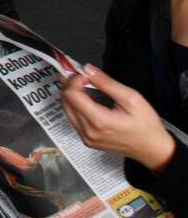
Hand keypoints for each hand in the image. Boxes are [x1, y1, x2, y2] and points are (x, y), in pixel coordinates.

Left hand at [60, 64, 176, 171]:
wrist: (152, 148)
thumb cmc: (146, 124)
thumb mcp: (131, 98)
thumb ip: (107, 83)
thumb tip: (87, 69)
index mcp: (99, 121)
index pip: (72, 95)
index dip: (75, 80)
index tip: (86, 74)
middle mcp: (88, 131)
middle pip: (65, 101)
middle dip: (71, 85)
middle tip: (83, 76)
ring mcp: (85, 138)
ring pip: (66, 109)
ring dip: (72, 95)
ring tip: (85, 86)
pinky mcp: (86, 140)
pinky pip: (73, 119)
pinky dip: (76, 106)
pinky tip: (87, 100)